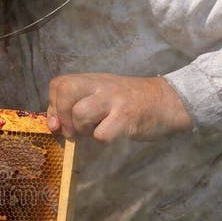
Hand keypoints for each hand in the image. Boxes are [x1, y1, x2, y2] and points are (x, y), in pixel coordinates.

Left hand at [46, 73, 192, 142]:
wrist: (168, 101)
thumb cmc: (131, 102)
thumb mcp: (102, 95)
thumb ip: (77, 104)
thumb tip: (53, 126)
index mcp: (92, 80)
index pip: (59, 84)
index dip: (53, 105)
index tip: (60, 121)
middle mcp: (101, 86)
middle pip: (65, 91)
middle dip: (62, 116)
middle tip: (73, 130)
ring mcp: (114, 100)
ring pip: (80, 113)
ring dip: (81, 130)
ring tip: (93, 131)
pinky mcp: (127, 118)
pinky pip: (102, 134)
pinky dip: (102, 140)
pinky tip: (112, 135)